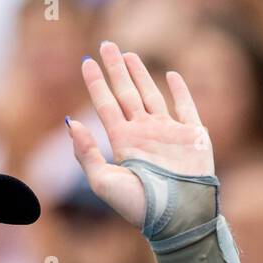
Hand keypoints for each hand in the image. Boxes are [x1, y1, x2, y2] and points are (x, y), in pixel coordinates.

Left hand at [67, 41, 212, 226]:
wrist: (179, 218)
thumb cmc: (140, 206)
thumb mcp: (103, 182)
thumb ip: (86, 154)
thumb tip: (70, 123)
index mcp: (123, 143)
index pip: (105, 105)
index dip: (96, 83)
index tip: (86, 61)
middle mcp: (144, 134)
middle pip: (126, 94)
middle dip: (116, 69)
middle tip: (106, 44)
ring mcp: (168, 134)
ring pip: (152, 95)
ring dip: (141, 75)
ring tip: (129, 55)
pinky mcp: (192, 136)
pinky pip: (186, 107)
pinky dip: (180, 90)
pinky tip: (171, 75)